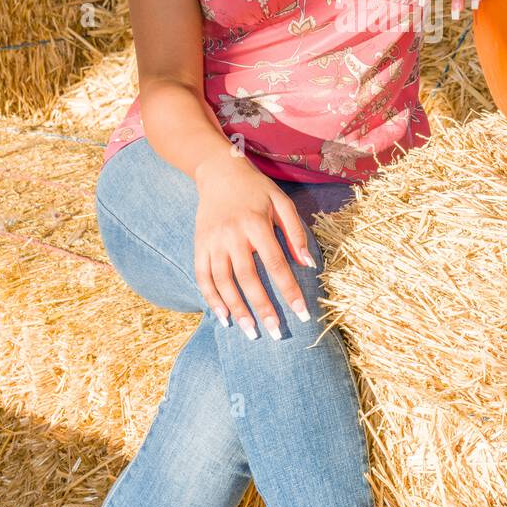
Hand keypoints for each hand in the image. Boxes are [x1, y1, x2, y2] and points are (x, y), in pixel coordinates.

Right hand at [193, 150, 316, 338]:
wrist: (218, 172)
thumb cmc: (256, 190)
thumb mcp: (282, 202)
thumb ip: (295, 232)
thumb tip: (308, 265)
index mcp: (255, 223)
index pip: (276, 263)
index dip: (289, 290)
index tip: (302, 314)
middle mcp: (232, 234)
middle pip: (248, 278)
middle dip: (263, 308)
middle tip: (277, 333)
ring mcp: (212, 241)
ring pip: (223, 282)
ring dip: (237, 309)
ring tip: (251, 332)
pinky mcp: (199, 245)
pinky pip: (202, 277)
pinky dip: (211, 299)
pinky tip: (223, 317)